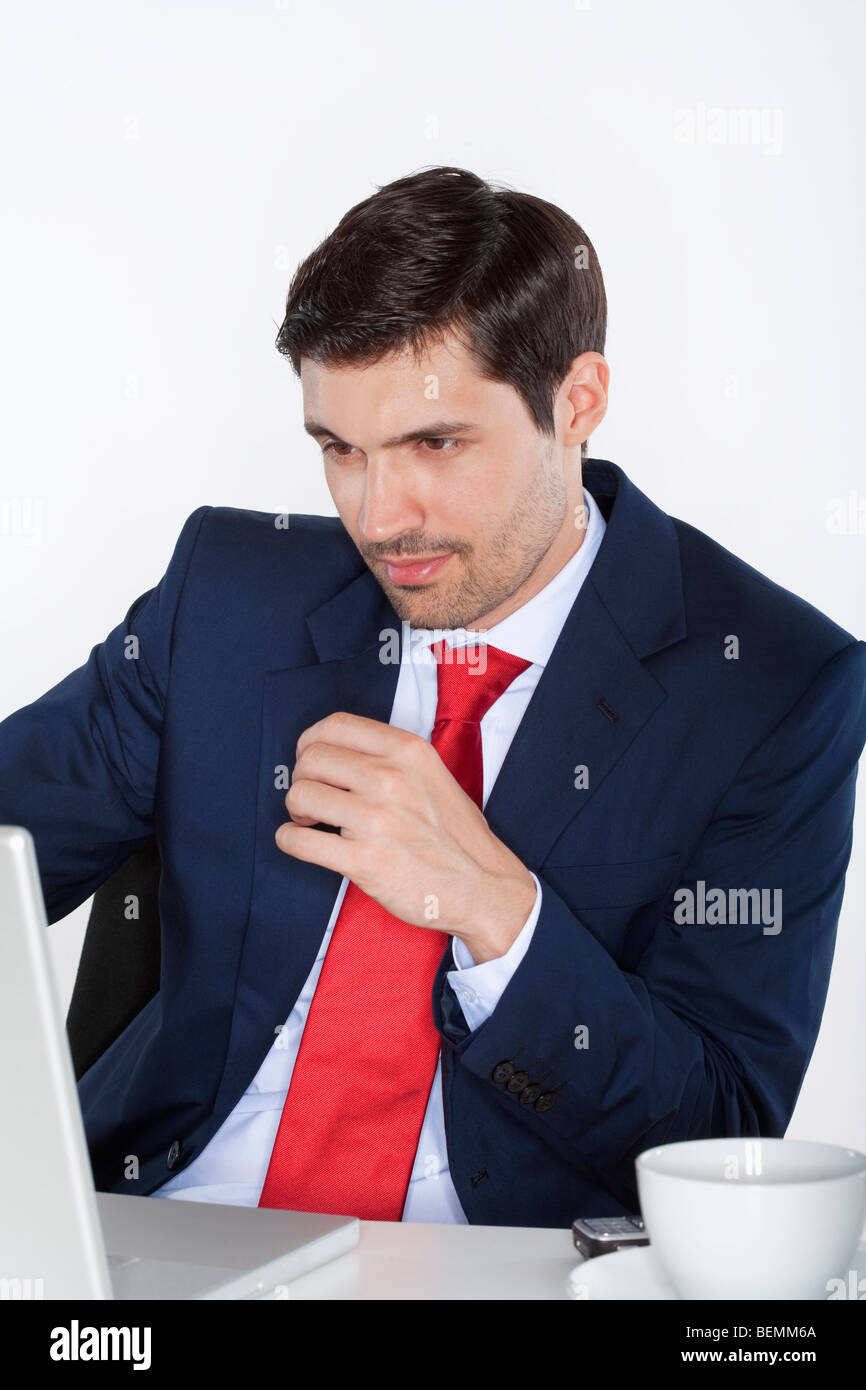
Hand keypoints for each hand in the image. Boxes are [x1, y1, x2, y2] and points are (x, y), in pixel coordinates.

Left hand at [275, 711, 536, 962]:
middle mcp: (391, 779)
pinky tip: (303, 843)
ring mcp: (377, 820)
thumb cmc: (456, 834)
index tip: (310, 760)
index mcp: (407, 752)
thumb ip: (390, 757)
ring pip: (300, 796)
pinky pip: (299, 841)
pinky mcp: (364, 861)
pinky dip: (291, 841)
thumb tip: (334, 753)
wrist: (484, 886)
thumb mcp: (432, 775)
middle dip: (301, 779)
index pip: (334, 725)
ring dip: (297, 810)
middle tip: (313, 799)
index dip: (310, 742)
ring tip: (313, 822)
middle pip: (310, 759)